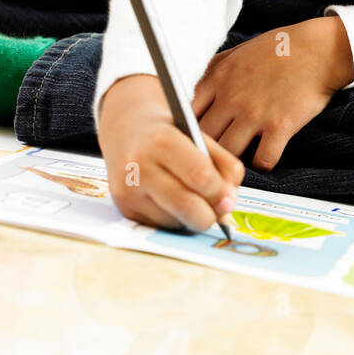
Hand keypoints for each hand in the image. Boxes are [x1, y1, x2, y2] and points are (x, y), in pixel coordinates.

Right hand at [98, 74, 242, 231]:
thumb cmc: (167, 131)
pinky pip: (162, 226)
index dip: (221, 193)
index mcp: (162, 140)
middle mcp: (140, 166)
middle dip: (211, 215)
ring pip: (177, 222)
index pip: (201, 177)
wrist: (125, 128)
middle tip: (217, 208)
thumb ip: (223, 165)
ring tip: (187, 195)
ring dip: (190, 216)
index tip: (228, 198)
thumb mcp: (199, 135)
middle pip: (189, 208)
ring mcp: (128, 190)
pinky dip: (173, 218)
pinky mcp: (124, 208)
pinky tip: (169, 200)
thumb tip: (228, 204)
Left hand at [190, 17, 353, 171]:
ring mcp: (255, 113)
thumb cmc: (279, 49)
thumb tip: (193, 86)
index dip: (185, 129)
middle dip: (203, 151)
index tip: (190, 139)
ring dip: (229, 163)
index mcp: (218, 79)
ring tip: (232, 165)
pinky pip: (262, 161)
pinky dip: (261, 166)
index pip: (185, 112)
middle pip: (202, 138)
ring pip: (227, 153)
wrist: (318, 50)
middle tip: (208, 161)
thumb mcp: (237, 51)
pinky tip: (262, 159)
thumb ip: (213, 70)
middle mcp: (232, 98)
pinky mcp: (280, 127)